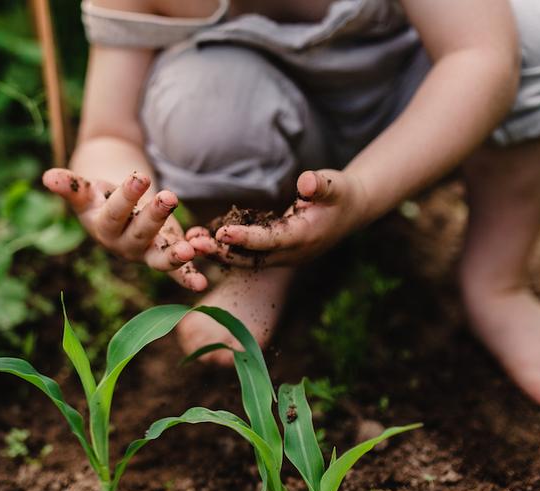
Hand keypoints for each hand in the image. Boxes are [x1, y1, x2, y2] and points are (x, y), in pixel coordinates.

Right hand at [43, 168, 207, 290]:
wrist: (113, 213)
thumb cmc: (98, 200)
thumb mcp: (85, 191)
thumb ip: (70, 186)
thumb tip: (47, 177)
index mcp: (104, 227)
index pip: (115, 212)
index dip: (127, 196)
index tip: (140, 176)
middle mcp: (124, 245)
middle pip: (140, 234)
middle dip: (155, 217)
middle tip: (169, 197)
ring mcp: (146, 254)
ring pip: (161, 259)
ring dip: (178, 256)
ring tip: (194, 248)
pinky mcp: (166, 257)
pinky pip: (179, 271)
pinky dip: (191, 273)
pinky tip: (205, 268)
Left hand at [188, 169, 368, 267]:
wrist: (350, 210)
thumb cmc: (341, 193)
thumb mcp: (336, 184)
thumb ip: (320, 185)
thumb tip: (306, 182)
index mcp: (304, 237)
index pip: (270, 240)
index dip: (246, 238)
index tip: (222, 232)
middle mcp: (290, 253)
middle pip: (251, 257)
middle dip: (221, 251)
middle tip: (192, 243)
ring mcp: (281, 255)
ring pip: (244, 258)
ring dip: (217, 252)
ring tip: (189, 241)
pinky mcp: (274, 251)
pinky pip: (245, 253)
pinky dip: (224, 248)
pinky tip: (200, 238)